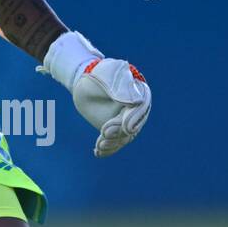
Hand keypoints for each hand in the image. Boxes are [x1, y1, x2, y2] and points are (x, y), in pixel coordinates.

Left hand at [37, 29, 151, 157]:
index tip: (126, 126)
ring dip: (112, 143)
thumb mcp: (110, 75)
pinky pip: (113, 144)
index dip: (134, 119)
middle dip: (119, 132)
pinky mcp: (115, 132)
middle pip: (132, 127)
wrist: (86, 83)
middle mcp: (136, 112)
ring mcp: (126, 123)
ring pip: (122, 138)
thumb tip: (136, 101)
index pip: (140, 109)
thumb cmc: (100, 74)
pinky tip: (98, 152)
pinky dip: (106, 150)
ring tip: (99, 144)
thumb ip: (122, 87)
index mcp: (140, 94)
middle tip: (105, 134)